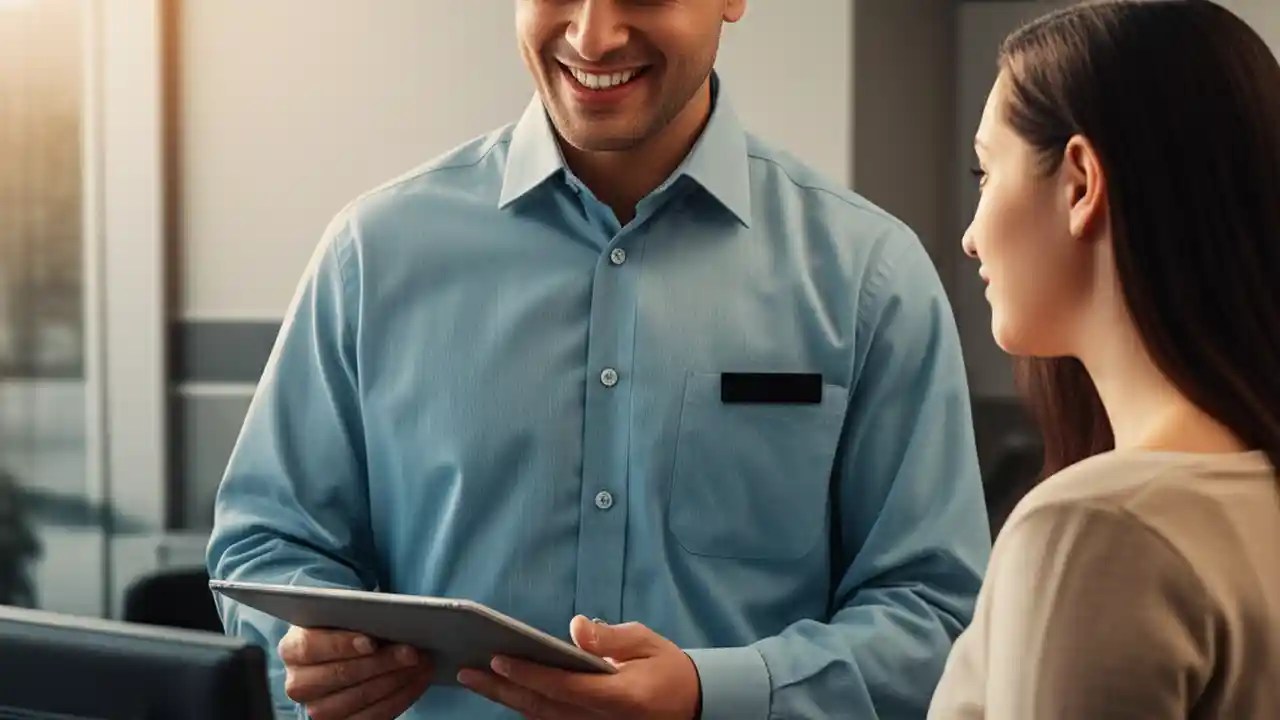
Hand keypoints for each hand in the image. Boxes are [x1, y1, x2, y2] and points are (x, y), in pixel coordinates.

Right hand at [277, 626, 433, 719]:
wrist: (341, 650)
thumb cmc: (344, 627)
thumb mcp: (343, 614)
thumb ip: (356, 614)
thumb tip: (388, 617)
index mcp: (293, 649)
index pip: (311, 647)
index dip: (342, 645)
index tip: (372, 642)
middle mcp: (299, 683)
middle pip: (341, 675)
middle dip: (382, 662)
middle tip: (412, 652)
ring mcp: (317, 708)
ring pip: (359, 698)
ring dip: (396, 681)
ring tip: (421, 664)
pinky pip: (372, 717)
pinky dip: (400, 697)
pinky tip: (417, 681)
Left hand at [457, 616, 700, 719]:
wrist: (692, 705)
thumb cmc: (667, 669)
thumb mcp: (648, 643)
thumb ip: (611, 637)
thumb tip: (575, 627)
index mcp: (619, 696)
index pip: (564, 686)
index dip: (529, 673)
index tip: (498, 658)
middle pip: (542, 707)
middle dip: (502, 689)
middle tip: (467, 673)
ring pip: (541, 718)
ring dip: (506, 699)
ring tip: (475, 680)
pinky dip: (524, 708)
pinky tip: (503, 692)